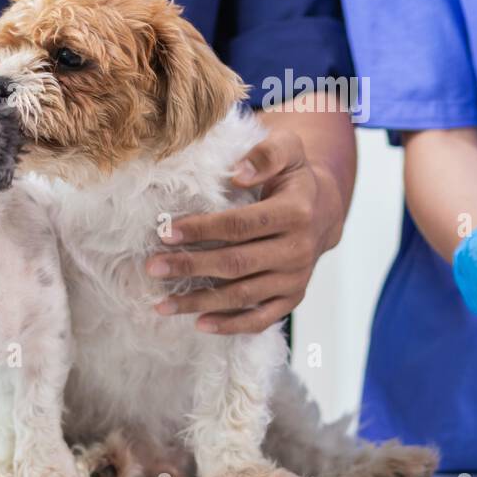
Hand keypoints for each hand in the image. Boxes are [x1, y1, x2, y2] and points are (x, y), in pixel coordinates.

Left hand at [146, 129, 344, 334]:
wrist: (323, 209)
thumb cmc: (294, 177)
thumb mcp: (288, 150)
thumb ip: (266, 154)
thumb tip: (238, 175)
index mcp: (296, 212)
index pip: (240, 225)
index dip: (201, 230)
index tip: (165, 232)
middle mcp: (298, 249)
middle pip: (236, 264)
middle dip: (191, 267)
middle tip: (153, 268)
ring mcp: (296, 278)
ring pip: (243, 296)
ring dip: (201, 302)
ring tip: (162, 304)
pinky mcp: (293, 297)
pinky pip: (261, 318)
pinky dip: (231, 326)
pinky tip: (200, 324)